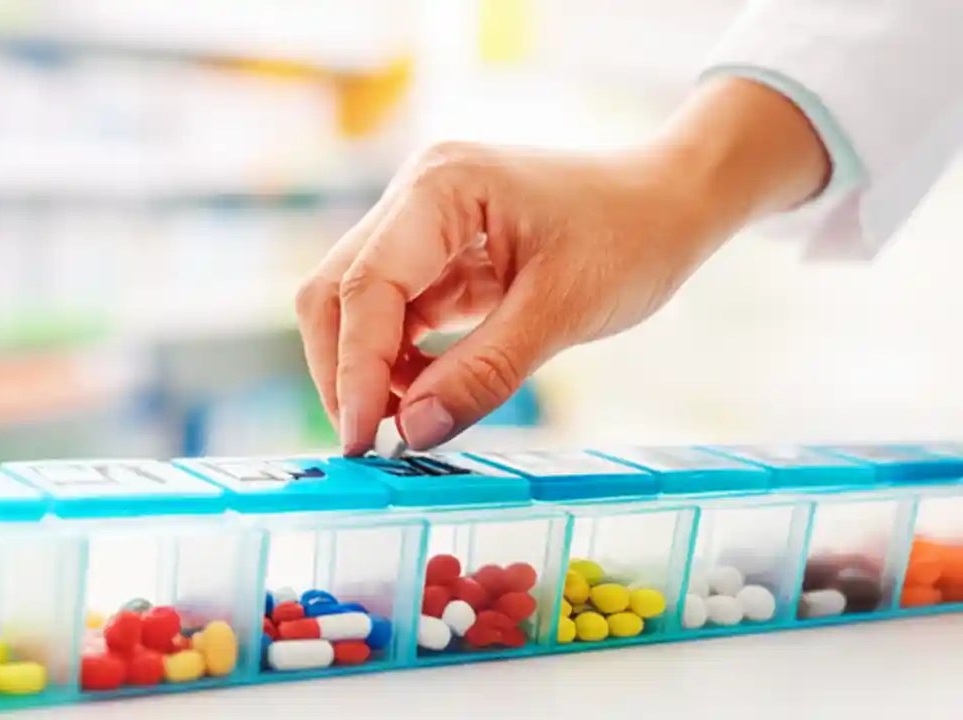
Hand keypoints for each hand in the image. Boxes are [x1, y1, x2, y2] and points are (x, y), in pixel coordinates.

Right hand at [296, 77, 829, 455]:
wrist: (671, 200)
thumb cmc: (632, 236)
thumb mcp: (563, 311)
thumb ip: (483, 373)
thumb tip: (413, 433)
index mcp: (440, 187)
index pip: (366, 287)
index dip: (356, 369)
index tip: (362, 440)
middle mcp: (416, 196)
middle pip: (336, 291)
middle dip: (344, 369)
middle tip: (370, 442)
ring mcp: (421, 222)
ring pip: (355, 305)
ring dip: (366, 369)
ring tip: (401, 426)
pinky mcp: (436, 252)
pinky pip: (394, 313)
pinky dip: (397, 362)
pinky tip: (424, 398)